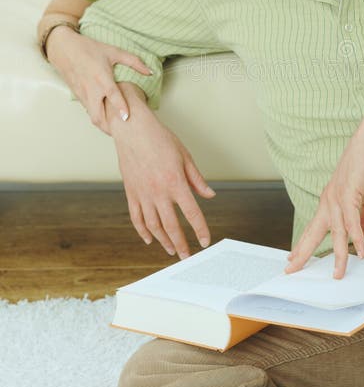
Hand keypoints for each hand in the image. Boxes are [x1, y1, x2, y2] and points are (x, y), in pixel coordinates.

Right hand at [45, 25, 151, 133]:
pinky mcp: (78, 96)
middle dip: (109, 126)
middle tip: (123, 132)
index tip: (126, 118)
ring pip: (92, 116)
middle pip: (98, 114)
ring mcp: (83, 94)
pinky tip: (106, 118)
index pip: (112, 95)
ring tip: (117, 129)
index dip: (120, 107)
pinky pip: (88, 110)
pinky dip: (97, 116)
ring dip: (104, 124)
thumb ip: (133, 61)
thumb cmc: (88, 49)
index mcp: (101, 77)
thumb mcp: (113, 51)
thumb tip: (149, 71)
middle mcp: (91, 88)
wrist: (64, 48)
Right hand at [110, 99, 214, 258]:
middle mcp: (158, 192)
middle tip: (187, 256)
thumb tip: (209, 195)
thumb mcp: (185, 157)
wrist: (133, 130)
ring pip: (153, 225)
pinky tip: (150, 239)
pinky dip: (143, 231)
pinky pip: (136, 217)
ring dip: (163, 241)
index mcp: (175, 182)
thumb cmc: (160, 139)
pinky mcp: (131, 192)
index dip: (200, 229)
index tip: (205, 241)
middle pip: (171, 225)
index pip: (192, 213)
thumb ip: (197, 179)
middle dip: (181, 244)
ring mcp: (142, 194)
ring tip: (171, 250)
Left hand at [286, 123, 363, 278]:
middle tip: (291, 271)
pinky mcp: (350, 193)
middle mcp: (329, 202)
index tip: (293, 259)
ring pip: (336, 233)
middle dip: (303, 254)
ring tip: (338, 274)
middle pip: (314, 233)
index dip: (303, 244)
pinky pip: (352, 220)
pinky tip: (361, 251)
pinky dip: (357, 237)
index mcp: (330, 202)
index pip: (314, 228)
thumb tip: (363, 235)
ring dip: (338, 255)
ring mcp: (337, 198)